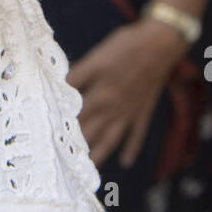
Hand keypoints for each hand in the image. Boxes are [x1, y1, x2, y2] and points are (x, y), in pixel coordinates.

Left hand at [68, 18, 186, 167]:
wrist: (161, 44)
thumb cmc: (127, 46)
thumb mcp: (98, 56)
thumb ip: (79, 74)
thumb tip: (61, 86)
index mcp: (100, 94)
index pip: (76, 115)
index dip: (62, 125)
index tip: (50, 137)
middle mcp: (113, 108)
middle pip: (91, 131)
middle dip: (77, 145)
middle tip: (64, 161)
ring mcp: (129, 112)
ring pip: (111, 138)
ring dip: (100, 154)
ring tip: (89, 168)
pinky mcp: (143, 111)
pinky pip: (137, 134)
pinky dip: (132, 149)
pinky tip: (125, 162)